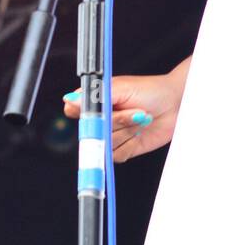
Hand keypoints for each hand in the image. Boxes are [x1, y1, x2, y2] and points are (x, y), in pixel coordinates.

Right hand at [62, 62, 189, 163]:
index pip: (72, 111)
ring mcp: (111, 135)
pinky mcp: (123, 148)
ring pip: (104, 145)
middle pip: (91, 131)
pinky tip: (140, 133)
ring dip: (126, 132)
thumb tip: (68, 100)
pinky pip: (117, 155)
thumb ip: (96, 97)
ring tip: (140, 118)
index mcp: (96, 101)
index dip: (84, 115)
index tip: (102, 112)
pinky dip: (131, 145)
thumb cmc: (151, 90)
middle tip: (135, 111)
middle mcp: (100, 119)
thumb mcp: (122, 88)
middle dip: (117, 122)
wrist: (176, 103)